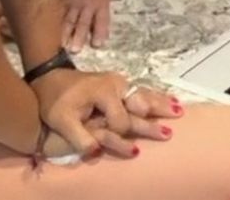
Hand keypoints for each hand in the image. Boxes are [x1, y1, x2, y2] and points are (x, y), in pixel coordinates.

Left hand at [32, 70, 176, 156]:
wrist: (49, 77)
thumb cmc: (55, 100)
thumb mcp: (62, 120)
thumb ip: (79, 137)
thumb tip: (96, 151)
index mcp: (104, 93)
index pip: (120, 120)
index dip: (118, 133)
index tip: (114, 141)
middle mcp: (115, 85)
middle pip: (140, 102)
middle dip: (157, 113)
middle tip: (174, 123)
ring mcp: (119, 82)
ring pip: (144, 94)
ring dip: (161, 103)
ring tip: (179, 109)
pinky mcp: (119, 84)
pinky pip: (141, 91)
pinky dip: (156, 96)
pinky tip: (170, 99)